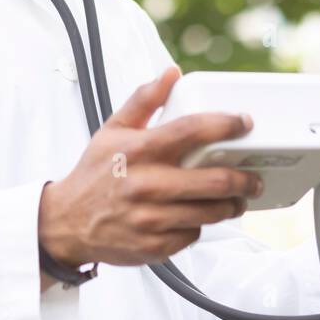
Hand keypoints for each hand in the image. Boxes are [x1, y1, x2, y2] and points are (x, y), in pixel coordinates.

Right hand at [38, 65, 263, 267]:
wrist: (66, 222)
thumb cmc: (95, 173)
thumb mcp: (112, 129)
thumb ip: (144, 100)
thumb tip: (171, 73)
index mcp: (138, 150)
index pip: (192, 131)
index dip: (225, 124)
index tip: (245, 122)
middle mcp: (146, 184)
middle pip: (214, 180)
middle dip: (244, 178)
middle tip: (253, 176)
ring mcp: (151, 219)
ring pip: (210, 212)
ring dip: (232, 205)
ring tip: (237, 198)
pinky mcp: (154, 246)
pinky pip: (194, 235)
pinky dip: (201, 225)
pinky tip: (198, 216)